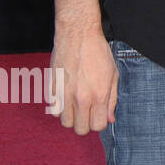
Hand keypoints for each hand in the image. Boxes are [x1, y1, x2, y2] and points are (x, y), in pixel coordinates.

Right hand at [49, 0, 116, 134]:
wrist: (78, 35)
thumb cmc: (98, 53)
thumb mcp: (113, 75)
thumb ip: (112, 99)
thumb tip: (110, 119)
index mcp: (98, 95)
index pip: (97, 126)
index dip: (99, 123)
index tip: (99, 115)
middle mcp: (80, 98)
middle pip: (79, 128)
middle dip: (86, 123)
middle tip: (88, 112)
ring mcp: (64, 94)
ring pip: (64, 122)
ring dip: (71, 117)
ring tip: (77, 105)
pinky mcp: (51, 88)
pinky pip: (54, 110)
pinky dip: (60, 108)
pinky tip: (67, 98)